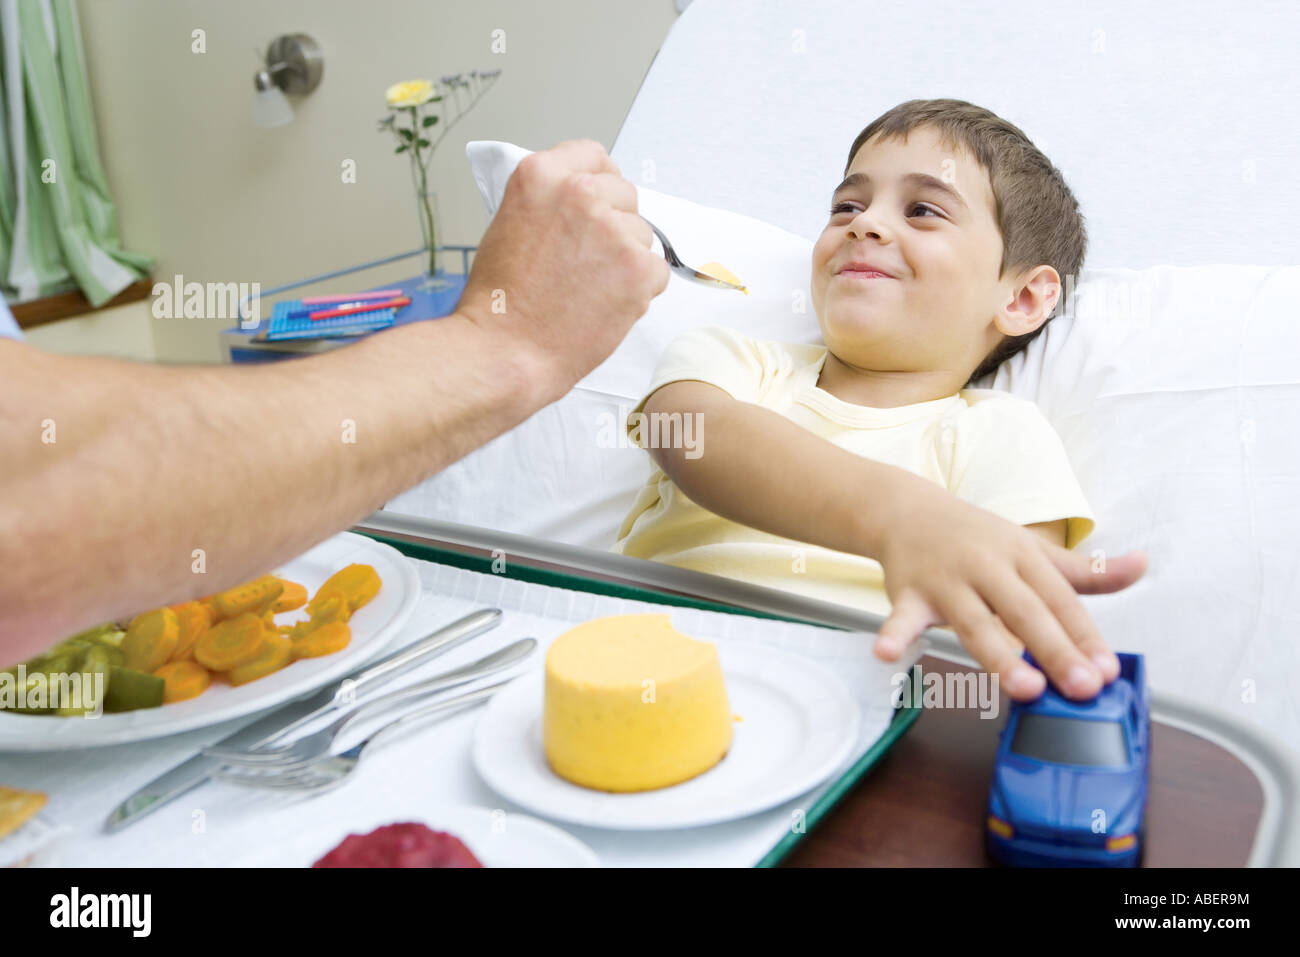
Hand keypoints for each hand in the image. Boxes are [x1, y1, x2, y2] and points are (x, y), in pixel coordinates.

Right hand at [456, 139, 669, 400]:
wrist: (506, 351)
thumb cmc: (500, 301)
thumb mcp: (510, 224)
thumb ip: (550, 203)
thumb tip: (583, 203)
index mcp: (542, 175)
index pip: (593, 155)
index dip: (596, 183)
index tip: (594, 205)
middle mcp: (580, 193)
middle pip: (624, 194)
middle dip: (613, 224)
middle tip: (586, 261)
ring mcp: (614, 229)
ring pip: (641, 234)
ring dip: (625, 259)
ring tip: (588, 289)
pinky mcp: (639, 267)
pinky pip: (656, 270)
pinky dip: (639, 290)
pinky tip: (604, 304)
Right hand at [873, 479, 1147, 701]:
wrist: (905, 510)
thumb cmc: (975, 538)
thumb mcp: (1032, 549)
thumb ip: (1086, 571)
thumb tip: (1143, 566)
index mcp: (1023, 557)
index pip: (1061, 601)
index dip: (1085, 637)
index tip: (1107, 671)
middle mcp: (987, 567)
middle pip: (1025, 613)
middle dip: (1055, 650)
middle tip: (1082, 688)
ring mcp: (946, 581)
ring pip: (974, 623)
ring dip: (997, 655)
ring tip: (1022, 688)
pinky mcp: (908, 594)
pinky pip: (901, 617)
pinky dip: (894, 634)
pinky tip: (887, 654)